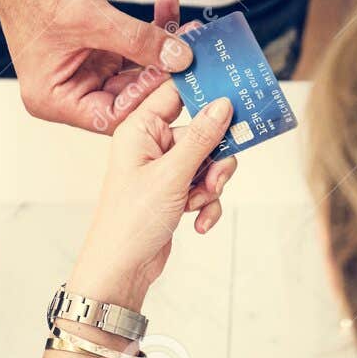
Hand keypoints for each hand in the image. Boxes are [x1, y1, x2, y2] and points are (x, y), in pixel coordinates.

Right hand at [0, 0, 192, 129]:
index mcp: (55, 98)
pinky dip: (150, 29)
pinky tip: (168, 9)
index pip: (113, 115)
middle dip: (163, 69)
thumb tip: (179, 58)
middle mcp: (70, 89)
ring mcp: (85, 69)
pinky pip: (132, 46)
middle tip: (193, 51)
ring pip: (136, 69)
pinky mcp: (97, 49)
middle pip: (129, 95)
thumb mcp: (90, 17)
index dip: (147, 100)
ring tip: (187, 25)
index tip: (178, 78)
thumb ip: (137, 41)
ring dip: (162, 46)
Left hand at [68, 0, 238, 308]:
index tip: (235, 89)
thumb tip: (224, 104)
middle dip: (214, 158)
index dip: (205, 90)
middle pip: (202, 132)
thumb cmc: (131, 220)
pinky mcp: (174, 192)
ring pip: (208, 162)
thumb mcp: (172, 175)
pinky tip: (196, 222)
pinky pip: (204, 187)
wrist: (121, 268)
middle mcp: (151, 145)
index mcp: (140, 129)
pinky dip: (206, 204)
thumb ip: (201, 138)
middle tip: (216, 175)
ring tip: (198, 202)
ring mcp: (163, 170)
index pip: (176, 94)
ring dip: (211, 185)